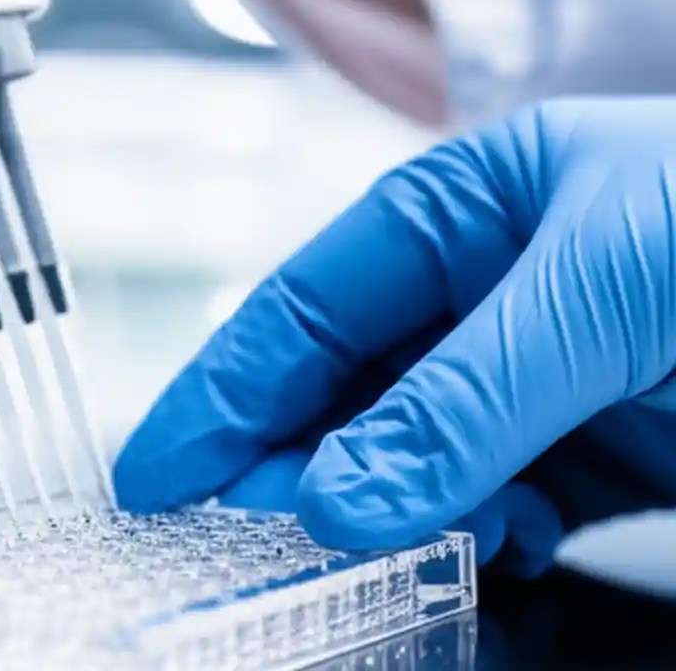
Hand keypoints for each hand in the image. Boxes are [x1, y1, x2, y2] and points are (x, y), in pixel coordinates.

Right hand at [113, 98, 675, 577]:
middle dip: (292, 467)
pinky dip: (469, 536)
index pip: (301, 311)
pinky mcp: (584, 450)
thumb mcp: (600, 291)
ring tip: (388, 546)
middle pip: (338, 395)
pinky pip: (487, 503)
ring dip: (385, 512)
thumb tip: (343, 497)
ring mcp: (525, 376)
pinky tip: (486, 546)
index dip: (221, 394)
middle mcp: (476, 294)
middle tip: (251, 536)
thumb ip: (466, 400)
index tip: (160, 473)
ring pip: (404, 459)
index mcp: (454, 213)